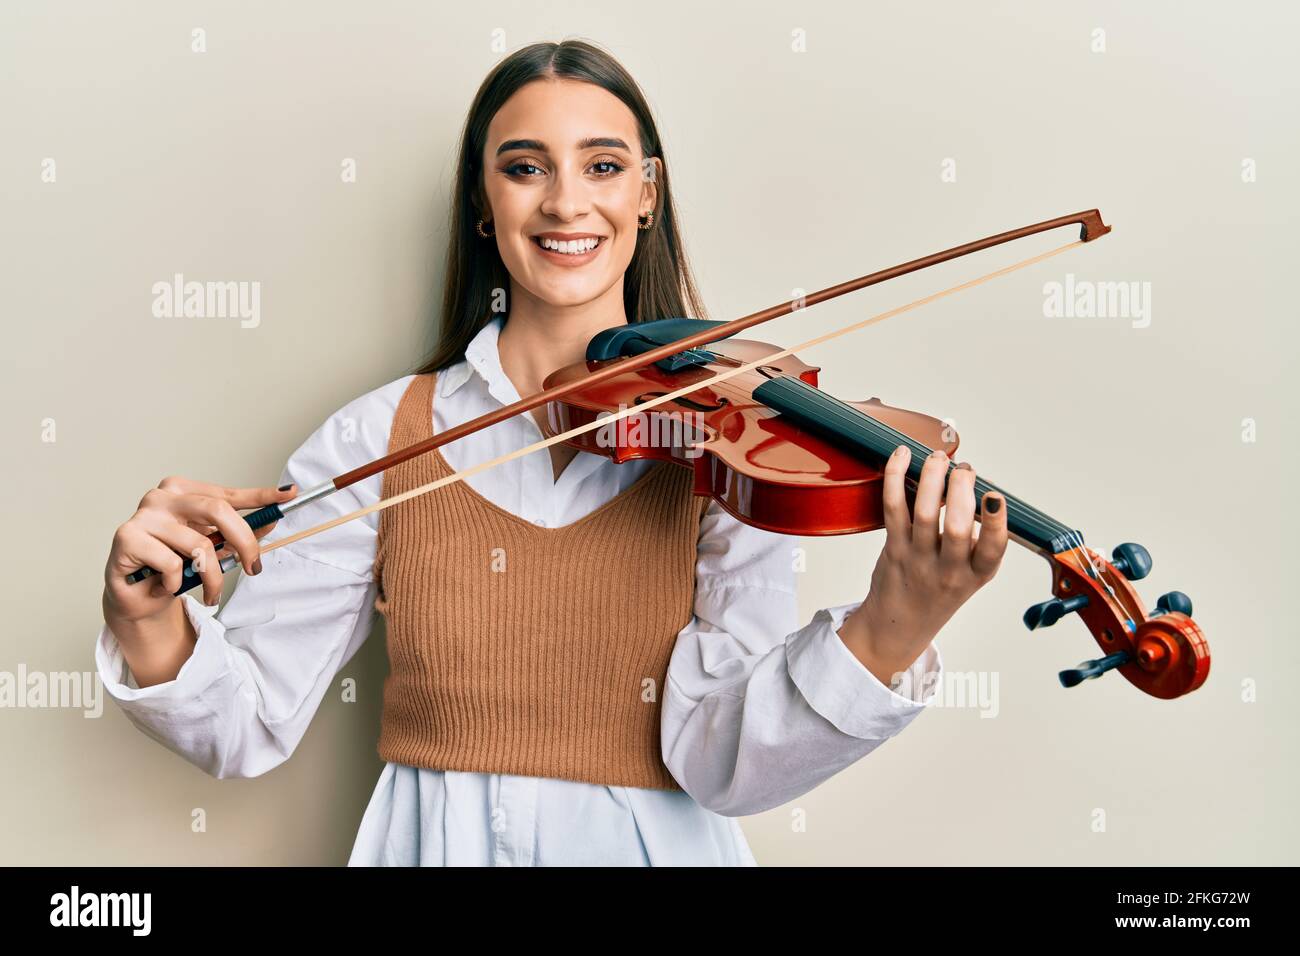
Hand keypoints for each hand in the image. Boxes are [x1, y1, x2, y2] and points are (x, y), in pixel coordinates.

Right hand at [103, 476, 296, 622]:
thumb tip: (270, 523)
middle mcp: (162, 497)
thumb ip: (235, 535)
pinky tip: (164, 585)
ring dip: (212, 577)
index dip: (260, 496)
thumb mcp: (211, 550)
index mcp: (182, 492)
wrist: (137, 598)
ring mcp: (143, 515)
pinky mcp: (128, 537)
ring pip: (198, 545)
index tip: (288, 495)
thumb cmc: (173, 568)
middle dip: (245, 542)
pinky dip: (177, 583)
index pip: (227, 494)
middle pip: (218, 510)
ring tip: (210, 592)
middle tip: (254, 567)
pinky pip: (172, 563)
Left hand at [838, 445, 1008, 687]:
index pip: (992, 549)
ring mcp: (918, 559)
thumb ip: (976, 539)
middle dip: (960, 488)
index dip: (995, 521)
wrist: (900, 625)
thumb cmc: (938, 590)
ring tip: (938, 457)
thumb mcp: (970, 573)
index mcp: (976, 574)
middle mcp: (948, 569)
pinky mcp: (893, 549)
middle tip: (963, 469)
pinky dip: (895, 478)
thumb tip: (973, 487)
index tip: (994, 496)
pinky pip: (893, 508)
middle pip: (955, 526)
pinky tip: (902, 456)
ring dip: (931, 477)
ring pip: (923, 513)